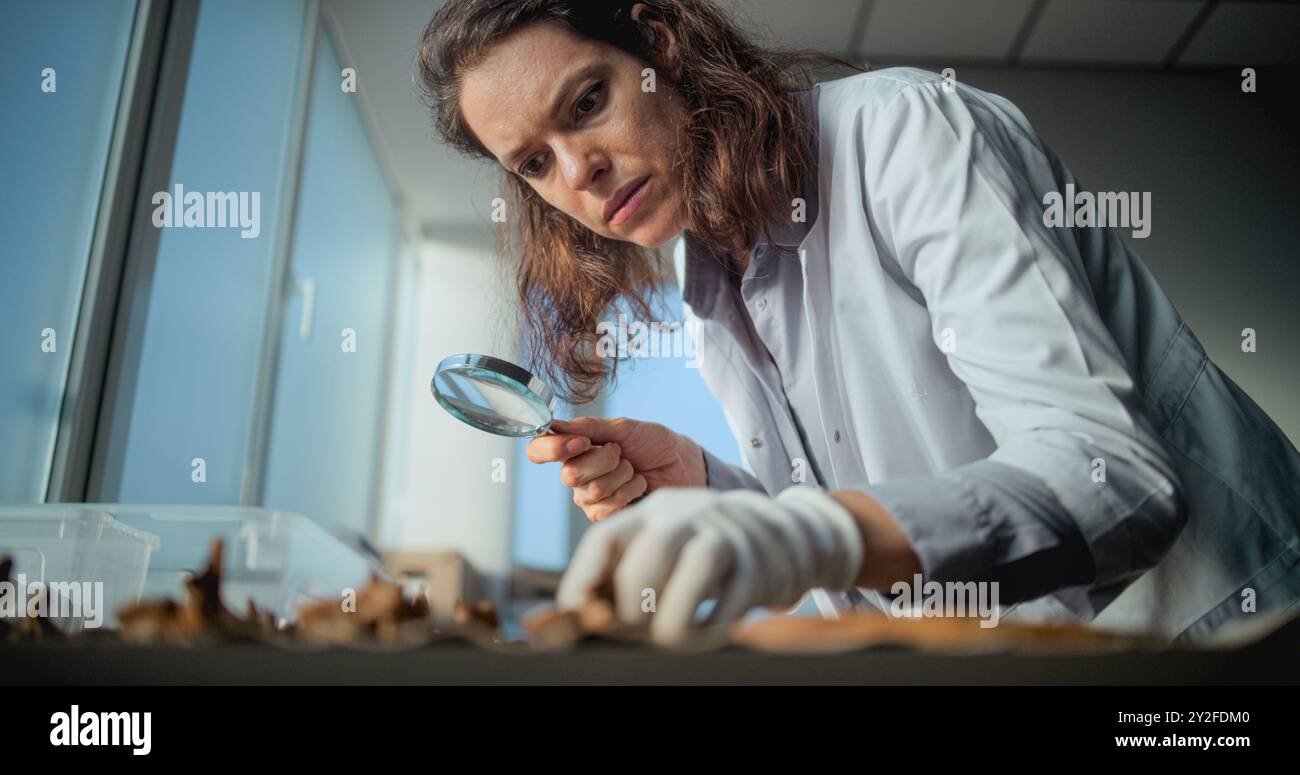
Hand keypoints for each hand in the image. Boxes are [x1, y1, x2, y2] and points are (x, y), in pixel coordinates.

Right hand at [525, 417, 706, 521]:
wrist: (683, 466)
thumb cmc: (654, 444)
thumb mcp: (625, 428)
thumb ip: (591, 427)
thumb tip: (556, 425)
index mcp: (574, 448)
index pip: (538, 451)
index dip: (552, 449)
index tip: (583, 443)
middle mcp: (575, 474)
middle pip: (569, 475)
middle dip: (604, 461)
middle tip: (622, 454)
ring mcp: (588, 498)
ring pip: (591, 492)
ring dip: (622, 476)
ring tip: (635, 471)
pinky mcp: (605, 517)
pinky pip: (605, 509)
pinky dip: (629, 492)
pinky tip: (639, 487)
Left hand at [555, 486, 864, 647]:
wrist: (785, 537)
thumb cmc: (708, 555)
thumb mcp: (667, 550)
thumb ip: (628, 571)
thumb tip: (577, 615)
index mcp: (653, 511)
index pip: (606, 539)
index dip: (583, 581)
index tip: (575, 618)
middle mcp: (686, 514)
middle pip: (648, 554)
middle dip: (634, 605)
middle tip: (637, 631)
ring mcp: (726, 532)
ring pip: (693, 568)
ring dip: (674, 618)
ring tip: (671, 638)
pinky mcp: (759, 560)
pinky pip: (734, 595)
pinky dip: (713, 625)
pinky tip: (707, 634)